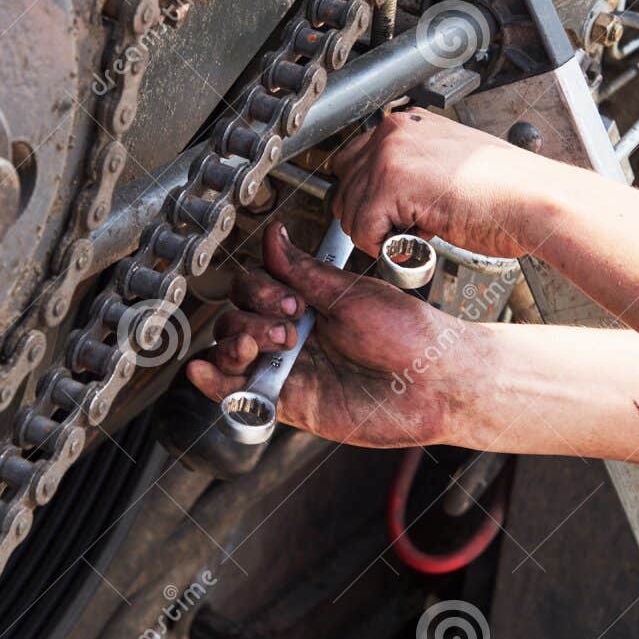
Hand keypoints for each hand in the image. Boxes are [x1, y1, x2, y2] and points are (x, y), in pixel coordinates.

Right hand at [186, 221, 487, 448]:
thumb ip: (303, 271)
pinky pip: (240, 395)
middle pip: (236, 317)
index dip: (261, 289)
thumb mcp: (351, 294)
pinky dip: (214, 383)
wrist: (435, 382)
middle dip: (250, 317)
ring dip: (233, 344)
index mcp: (309, 302)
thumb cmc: (409, 336)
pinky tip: (204, 370)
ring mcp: (290, 369)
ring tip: (260, 346)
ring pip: (232, 352)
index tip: (290, 299)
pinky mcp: (290, 403)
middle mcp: (294, 334)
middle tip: (289, 327)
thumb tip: (273, 234)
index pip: (255, 287)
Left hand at [330, 110, 564, 257]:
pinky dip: (385, 248)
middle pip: (343, 185)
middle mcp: (394, 132)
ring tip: (420, 232)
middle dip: (367, 215)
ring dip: (379, 233)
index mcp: (408, 124)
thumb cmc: (507, 190)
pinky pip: (362, 231)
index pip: (354, 161)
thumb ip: (413, 169)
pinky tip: (419, 239)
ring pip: (350, 211)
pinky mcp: (391, 184)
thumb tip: (385, 197)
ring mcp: (390, 155)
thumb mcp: (450, 165)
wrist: (535, 199)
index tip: (390, 215)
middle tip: (405, 229)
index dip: (368, 197)